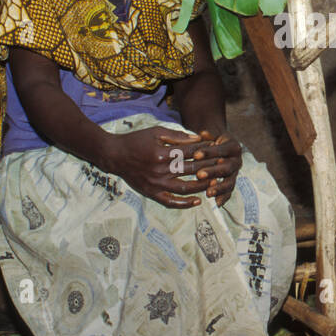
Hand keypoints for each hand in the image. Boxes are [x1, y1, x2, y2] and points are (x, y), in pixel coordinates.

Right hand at [97, 128, 211, 208]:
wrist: (114, 155)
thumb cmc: (136, 141)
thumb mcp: (155, 132)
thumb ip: (177, 136)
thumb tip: (198, 139)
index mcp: (162, 153)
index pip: (190, 152)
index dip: (205, 149)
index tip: (215, 148)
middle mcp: (160, 170)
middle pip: (191, 169)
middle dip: (208, 166)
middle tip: (221, 164)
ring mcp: (156, 184)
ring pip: (185, 187)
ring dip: (202, 185)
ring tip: (215, 182)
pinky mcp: (151, 193)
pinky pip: (171, 202)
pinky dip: (185, 203)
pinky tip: (198, 201)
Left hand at [177, 130, 243, 207]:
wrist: (219, 147)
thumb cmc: (211, 140)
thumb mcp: (209, 135)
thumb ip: (206, 135)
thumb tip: (202, 133)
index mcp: (233, 146)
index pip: (221, 149)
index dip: (209, 152)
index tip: (195, 155)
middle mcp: (237, 160)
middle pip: (227, 167)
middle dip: (213, 172)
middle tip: (199, 175)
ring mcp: (235, 173)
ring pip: (230, 181)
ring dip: (219, 188)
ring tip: (208, 193)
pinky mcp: (231, 182)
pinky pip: (229, 192)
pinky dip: (223, 198)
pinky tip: (216, 204)